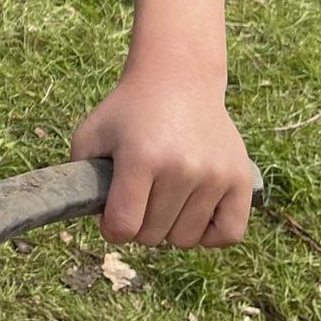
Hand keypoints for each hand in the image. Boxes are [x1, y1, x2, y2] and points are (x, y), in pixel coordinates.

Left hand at [70, 68, 253, 249]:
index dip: (111, 227)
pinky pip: (228, 234)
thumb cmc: (129, 112)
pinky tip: (194, 213)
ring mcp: (216, 175)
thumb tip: (90, 219)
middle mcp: (182, 168)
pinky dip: (210, 235)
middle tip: (140, 195)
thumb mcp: (91, 134)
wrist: (179, 80)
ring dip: (171, 228)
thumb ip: (78, 178)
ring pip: (186, 240)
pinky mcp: (242, 179)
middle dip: (139, 224)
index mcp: (141, 158)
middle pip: (152, 236)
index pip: (123, 226)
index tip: (111, 213)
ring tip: (165, 198)